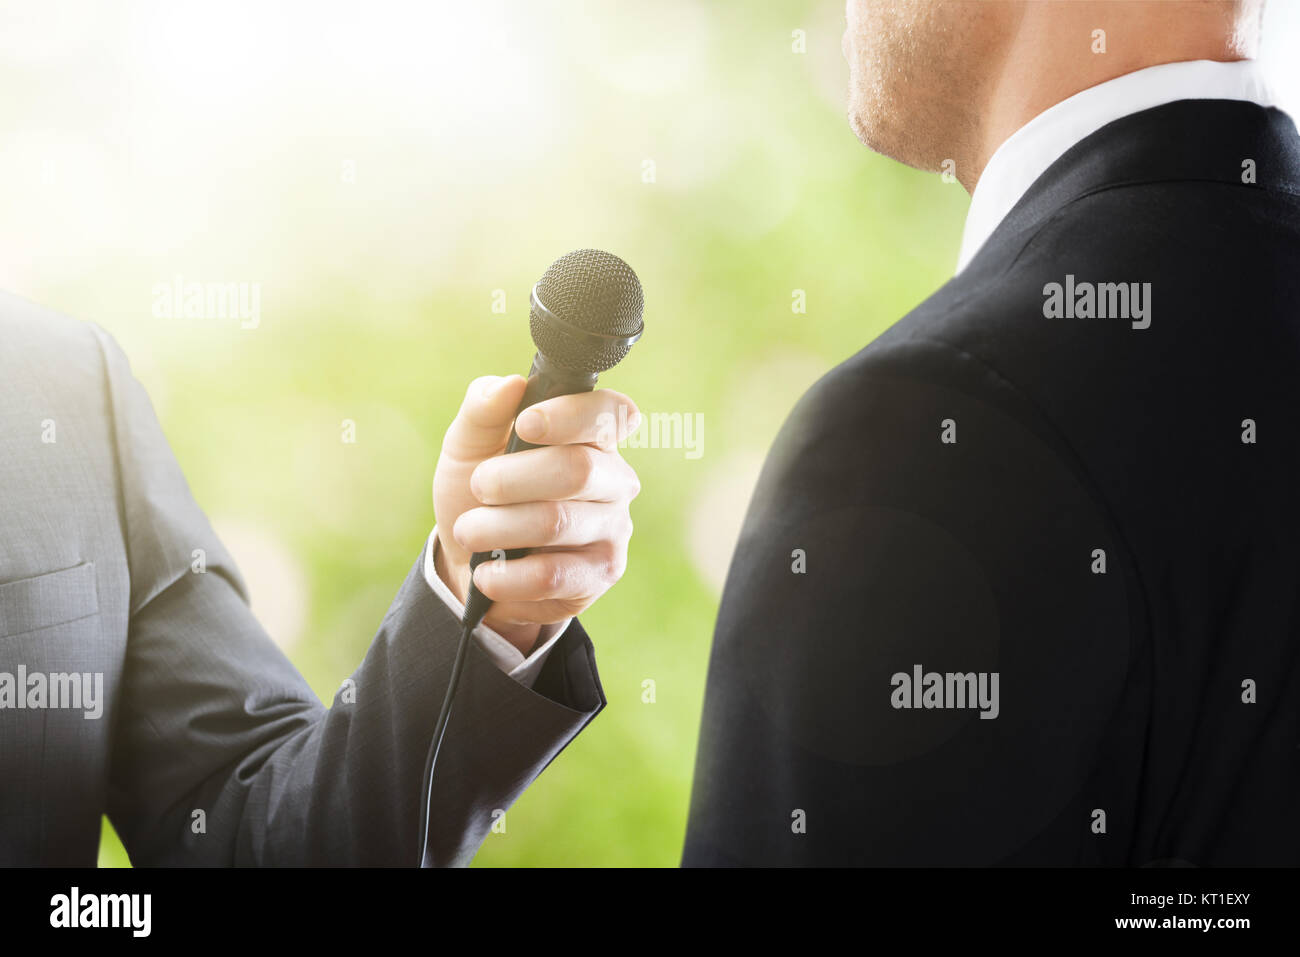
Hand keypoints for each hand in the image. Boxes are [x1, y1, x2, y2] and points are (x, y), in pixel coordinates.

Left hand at [432, 375, 640, 653]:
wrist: (473, 562)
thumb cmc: (479, 493)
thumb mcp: (468, 446)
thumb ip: (483, 411)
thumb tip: (510, 385)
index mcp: (591, 436)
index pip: (610, 413)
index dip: (572, 416)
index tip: (526, 425)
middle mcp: (614, 479)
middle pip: (578, 470)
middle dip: (513, 479)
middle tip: (479, 488)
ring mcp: (613, 529)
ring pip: (559, 522)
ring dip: (499, 527)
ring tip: (468, 532)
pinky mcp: (599, 575)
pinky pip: (554, 574)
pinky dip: (509, 575)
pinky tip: (487, 574)